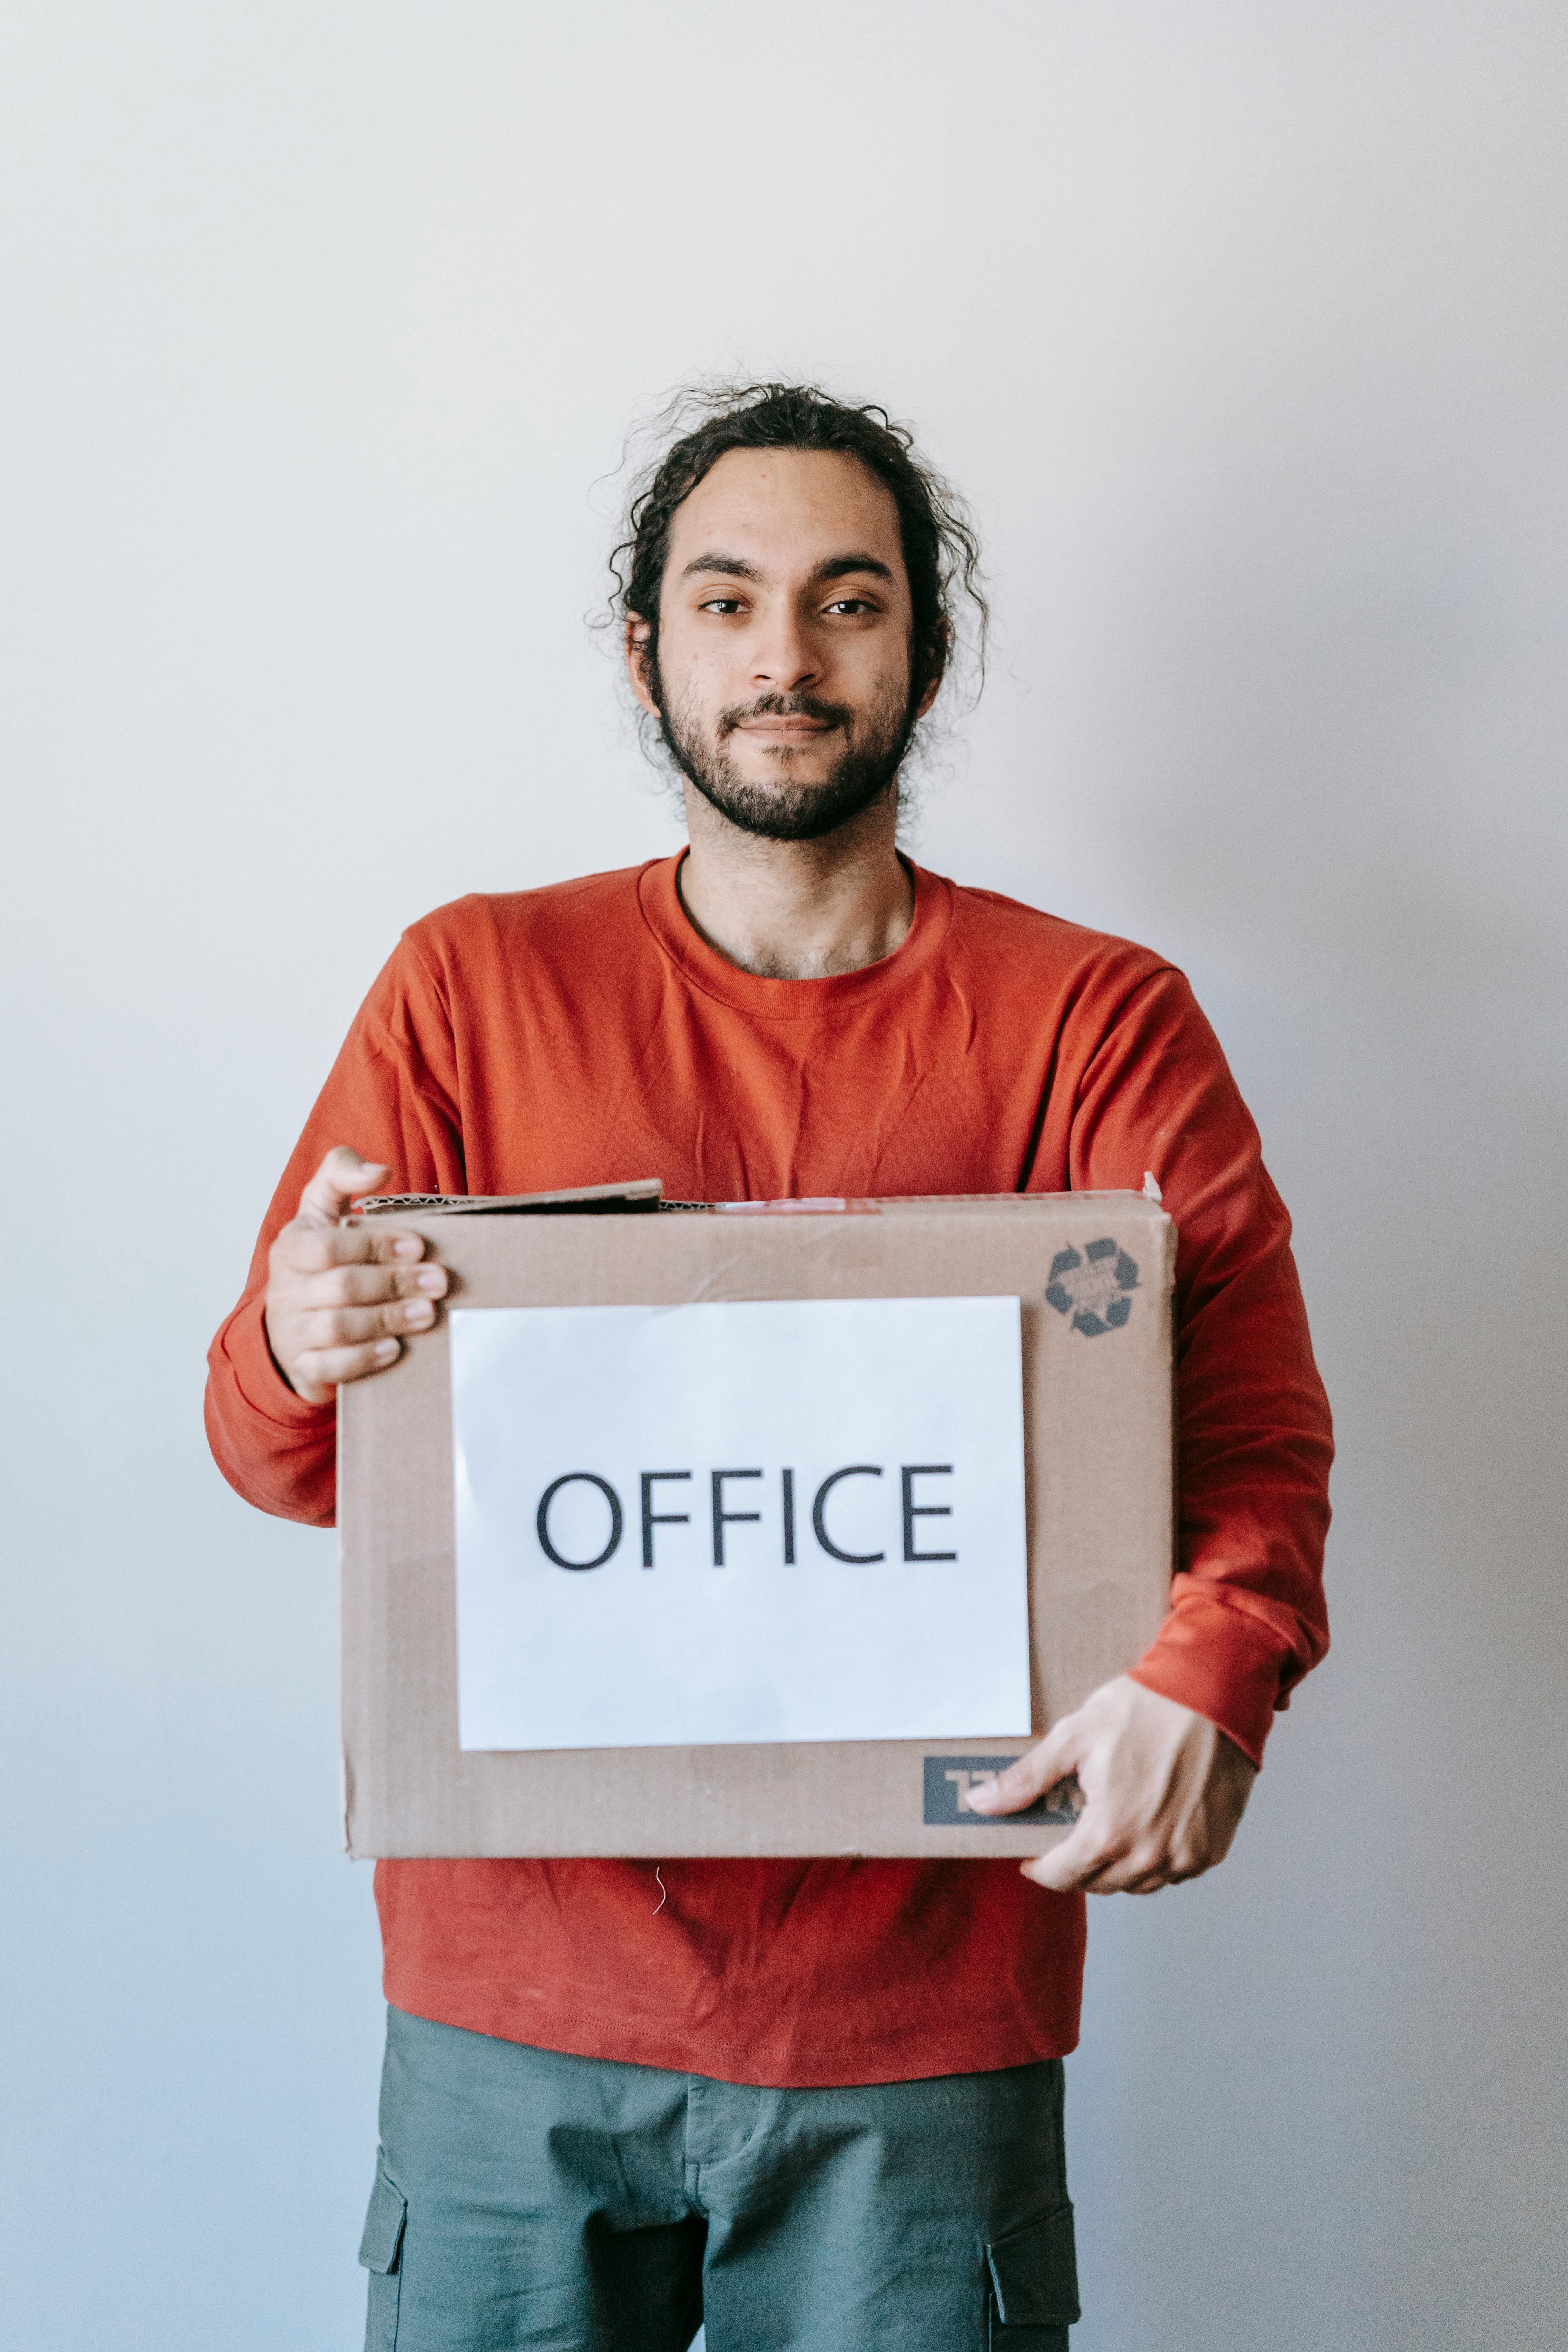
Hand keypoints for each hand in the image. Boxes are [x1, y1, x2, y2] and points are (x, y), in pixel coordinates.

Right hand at [263, 1146, 447, 1403]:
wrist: (291, 1324)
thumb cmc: (318, 1261)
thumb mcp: (321, 1208)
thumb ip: (341, 1174)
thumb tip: (380, 1169)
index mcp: (292, 1246)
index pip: (327, 1245)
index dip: (374, 1245)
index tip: (418, 1247)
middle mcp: (287, 1288)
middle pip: (341, 1287)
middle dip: (395, 1283)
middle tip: (438, 1282)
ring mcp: (292, 1330)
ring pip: (337, 1328)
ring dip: (387, 1320)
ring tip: (427, 1313)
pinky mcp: (303, 1366)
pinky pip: (328, 1367)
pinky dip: (363, 1359)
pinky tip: (394, 1348)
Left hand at [964, 1674, 1256, 1894]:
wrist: (1214, 1694)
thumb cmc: (1147, 1709)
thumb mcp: (1074, 1737)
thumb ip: (1026, 1778)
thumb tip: (980, 1803)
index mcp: (1109, 1832)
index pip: (1062, 1877)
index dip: (1041, 1867)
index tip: (1033, 1854)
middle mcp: (1149, 1856)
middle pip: (1099, 1882)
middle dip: (1077, 1865)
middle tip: (1071, 1833)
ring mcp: (1185, 1856)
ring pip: (1138, 1882)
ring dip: (1117, 1865)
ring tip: (1110, 1826)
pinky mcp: (1211, 1848)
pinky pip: (1174, 1871)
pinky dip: (1156, 1858)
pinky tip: (1148, 1824)